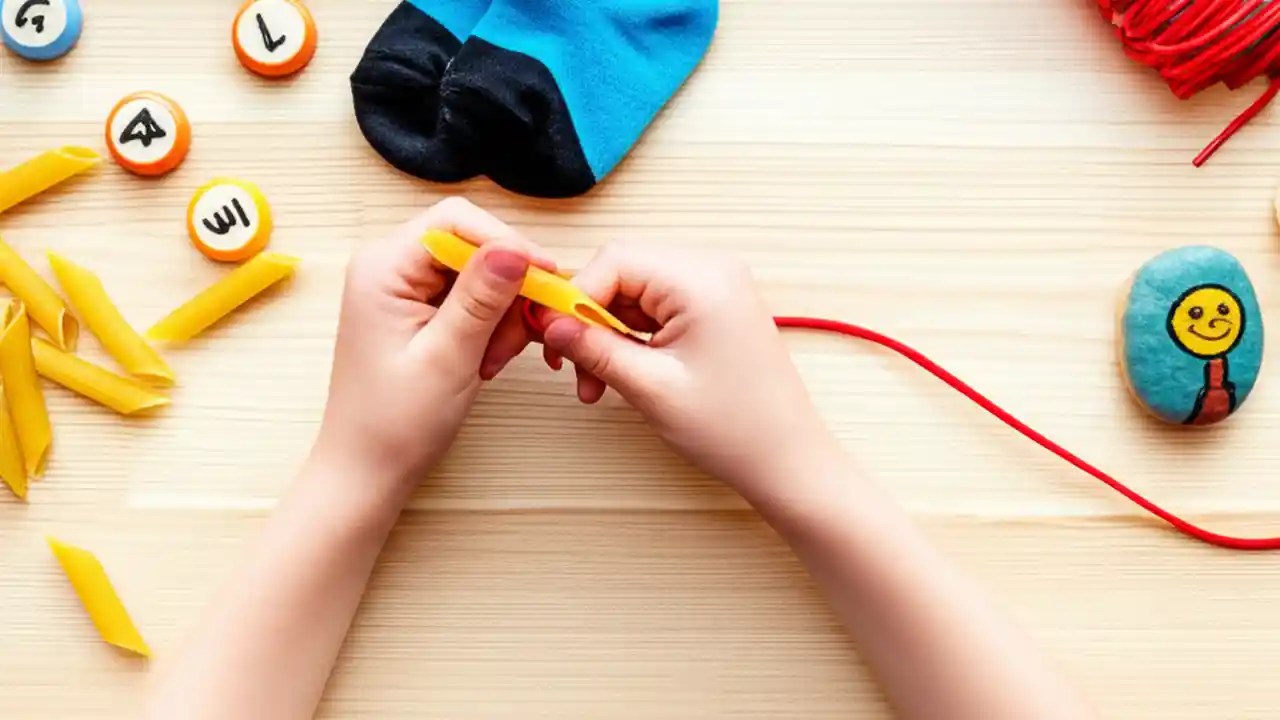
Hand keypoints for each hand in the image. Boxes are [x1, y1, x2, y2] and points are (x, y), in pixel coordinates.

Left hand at [314, 198, 552, 504]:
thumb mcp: (447, 358)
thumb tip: (514, 248)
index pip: (456, 222)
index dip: (507, 242)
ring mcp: (403, 287)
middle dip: (506, 286)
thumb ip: (481, 299)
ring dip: (502, 312)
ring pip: (479, 273)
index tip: (546, 276)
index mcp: (382, 267)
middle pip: (471, 244)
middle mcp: (389, 266)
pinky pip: (472, 297)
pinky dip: (491, 325)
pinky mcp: (419, 308)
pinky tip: (487, 359)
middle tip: (523, 332)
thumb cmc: (394, 424)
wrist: (368, 469)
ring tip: (494, 360)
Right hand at [529, 241, 841, 505]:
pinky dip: (628, 337)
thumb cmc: (734, 428)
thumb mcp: (651, 388)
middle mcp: (712, 269)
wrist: (787, 460)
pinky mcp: (712, 308)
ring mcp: (715, 287)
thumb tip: (548, 323)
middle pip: (621, 270)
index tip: (551, 336)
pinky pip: (653, 307)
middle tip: (570, 365)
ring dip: (605, 333)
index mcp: (702, 279)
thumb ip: (594, 348)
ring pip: (632, 291)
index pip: (614, 259)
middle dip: (587, 317)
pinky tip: (619, 374)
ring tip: (595, 383)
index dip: (574, 295)